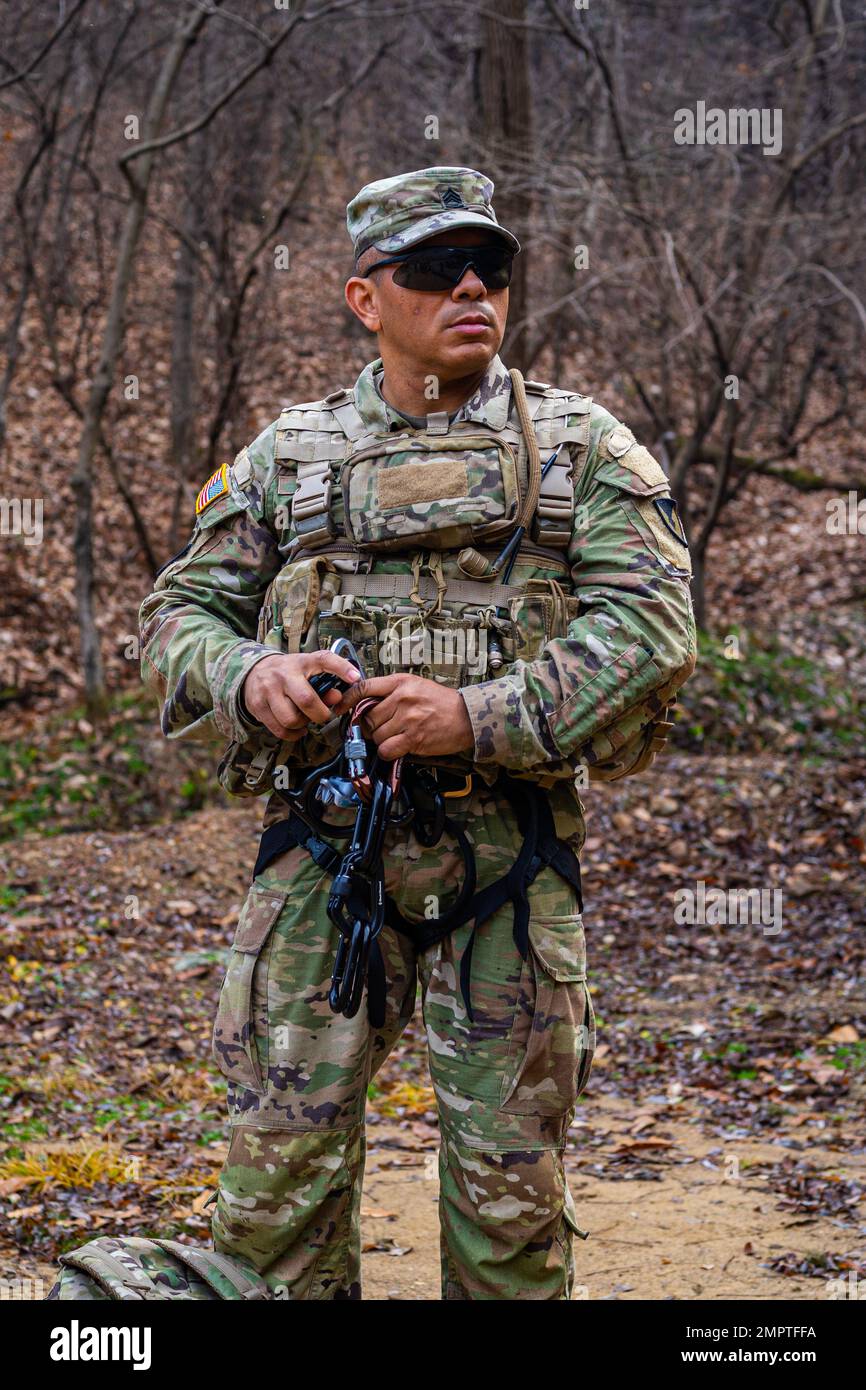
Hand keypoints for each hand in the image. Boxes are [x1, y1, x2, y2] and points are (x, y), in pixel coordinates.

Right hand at [242, 650, 360, 740]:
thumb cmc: (289, 673)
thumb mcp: (308, 671)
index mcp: (302, 662)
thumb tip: (337, 698)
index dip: (342, 668)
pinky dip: (292, 734)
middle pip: (307, 700)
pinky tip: (295, 727)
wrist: (254, 672)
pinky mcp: (257, 705)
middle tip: (322, 715)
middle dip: (320, 714)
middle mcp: (284, 674)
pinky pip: (280, 730)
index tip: (356, 678)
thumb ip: (326, 684)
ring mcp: (268, 690)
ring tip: (303, 718)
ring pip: (292, 719)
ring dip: (303, 725)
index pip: (324, 660)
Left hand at [333, 672, 474, 759]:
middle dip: (371, 727)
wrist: (467, 716)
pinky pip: (387, 749)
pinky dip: (388, 751)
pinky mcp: (414, 738)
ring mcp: (408, 718)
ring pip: (376, 735)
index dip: (346, 699)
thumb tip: (365, 704)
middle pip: (368, 717)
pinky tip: (398, 747)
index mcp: (400, 682)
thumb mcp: (416, 686)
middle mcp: (402, 698)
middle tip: (382, 728)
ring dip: (381, 740)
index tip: (338, 708)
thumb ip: (392, 692)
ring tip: (396, 736)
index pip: (364, 687)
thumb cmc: (441, 702)